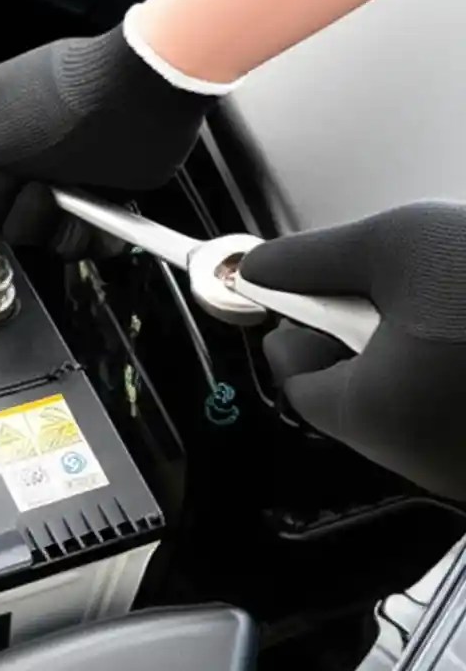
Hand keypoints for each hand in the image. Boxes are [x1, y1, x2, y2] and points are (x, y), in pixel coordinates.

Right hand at [0, 24, 214, 254]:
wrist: (148, 99)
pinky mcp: (95, 197)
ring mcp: (58, 175)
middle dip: (11, 208)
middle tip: (30, 180)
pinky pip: (74, 240)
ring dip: (48, 222)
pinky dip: (86, 236)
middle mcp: (19, 150)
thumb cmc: (71, 100)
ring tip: (66, 192)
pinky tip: (93, 216)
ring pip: (32, 232)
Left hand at [241, 202, 465, 500]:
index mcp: (375, 416)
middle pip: (357, 395)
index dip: (295, 329)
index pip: (296, 382)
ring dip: (417, 351)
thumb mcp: (395, 244)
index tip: (306, 291)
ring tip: (452, 302)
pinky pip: (462, 415)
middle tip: (391, 285)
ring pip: (416, 404)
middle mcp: (423, 460)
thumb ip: (310, 259)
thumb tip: (259, 269)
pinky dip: (458, 374)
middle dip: (361, 335)